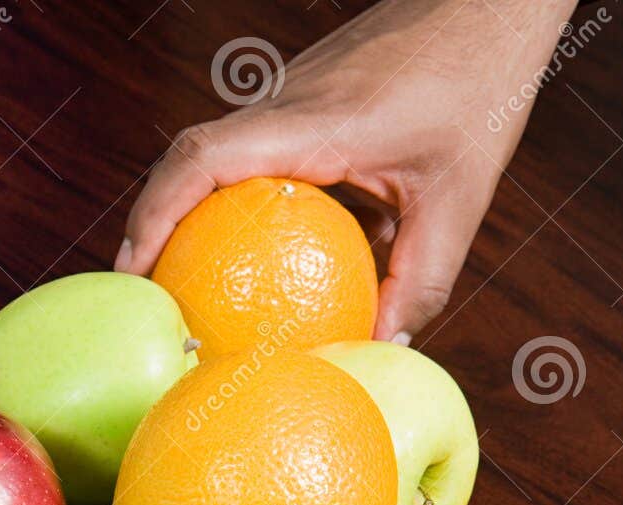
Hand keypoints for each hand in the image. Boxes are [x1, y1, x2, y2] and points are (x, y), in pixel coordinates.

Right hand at [117, 0, 574, 340]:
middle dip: (150, 224)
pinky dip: (233, 205)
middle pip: (189, 159)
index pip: (205, 158)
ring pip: (213, 155)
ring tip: (181, 285)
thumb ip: (419, 284)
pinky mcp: (303, 102)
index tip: (134, 268)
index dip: (156, 212)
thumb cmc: (479, 92)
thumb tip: (379, 352)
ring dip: (185, 213)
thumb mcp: (457, 203)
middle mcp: (287, 104)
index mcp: (315, 124)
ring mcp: (290, 99)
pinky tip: (248, 257)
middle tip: (144, 295)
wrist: (487, 9)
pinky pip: (252, 156)